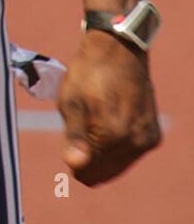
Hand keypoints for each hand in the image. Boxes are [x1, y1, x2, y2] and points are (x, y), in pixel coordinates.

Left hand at [58, 28, 160, 185]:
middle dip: (89, 158)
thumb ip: (74, 136)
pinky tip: (111, 122)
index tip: (71, 139)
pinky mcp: (153, 135)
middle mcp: (135, 142)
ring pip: (117, 166)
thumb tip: (74, 165)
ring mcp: (147, 139)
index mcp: (112, 135)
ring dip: (104, 152)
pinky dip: (118, 146)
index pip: (88, 173)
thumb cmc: (88, 74)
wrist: (119, 50)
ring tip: (96, 121)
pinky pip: (131, 155)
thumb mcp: (71, 100)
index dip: (74, 161)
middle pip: (104, 173)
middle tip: (83, 128)